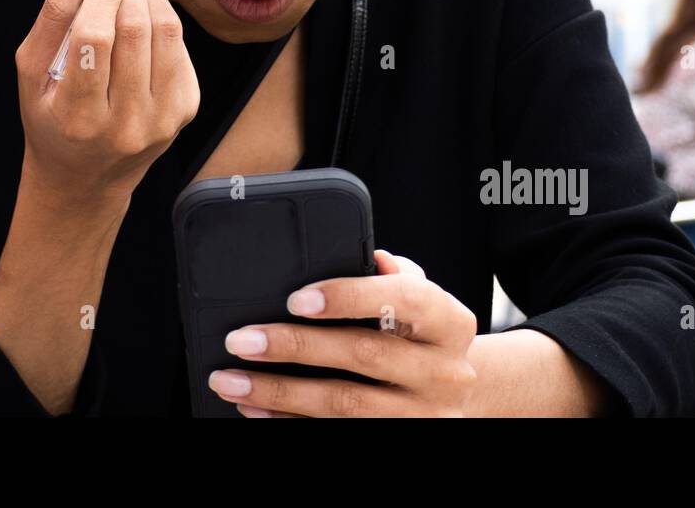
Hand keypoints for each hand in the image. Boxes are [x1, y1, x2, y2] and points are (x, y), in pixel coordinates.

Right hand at [14, 0, 200, 202]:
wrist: (86, 177)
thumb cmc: (51, 116)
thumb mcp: (32, 70)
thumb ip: (54, 14)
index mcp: (78, 117)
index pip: (95, 39)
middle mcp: (124, 124)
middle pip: (135, 31)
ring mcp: (161, 120)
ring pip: (165, 33)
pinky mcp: (185, 111)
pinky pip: (180, 47)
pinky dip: (164, 20)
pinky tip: (146, 16)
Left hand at [208, 249, 477, 416]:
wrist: (463, 396)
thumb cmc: (425, 336)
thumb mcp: (425, 300)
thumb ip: (393, 276)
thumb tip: (367, 255)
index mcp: (449, 322)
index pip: (403, 299)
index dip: (348, 296)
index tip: (295, 299)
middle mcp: (442, 371)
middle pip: (363, 354)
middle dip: (295, 346)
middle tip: (242, 340)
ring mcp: (421, 414)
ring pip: (344, 404)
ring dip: (280, 392)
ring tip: (231, 380)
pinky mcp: (397, 439)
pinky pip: (337, 432)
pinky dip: (289, 420)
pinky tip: (256, 409)